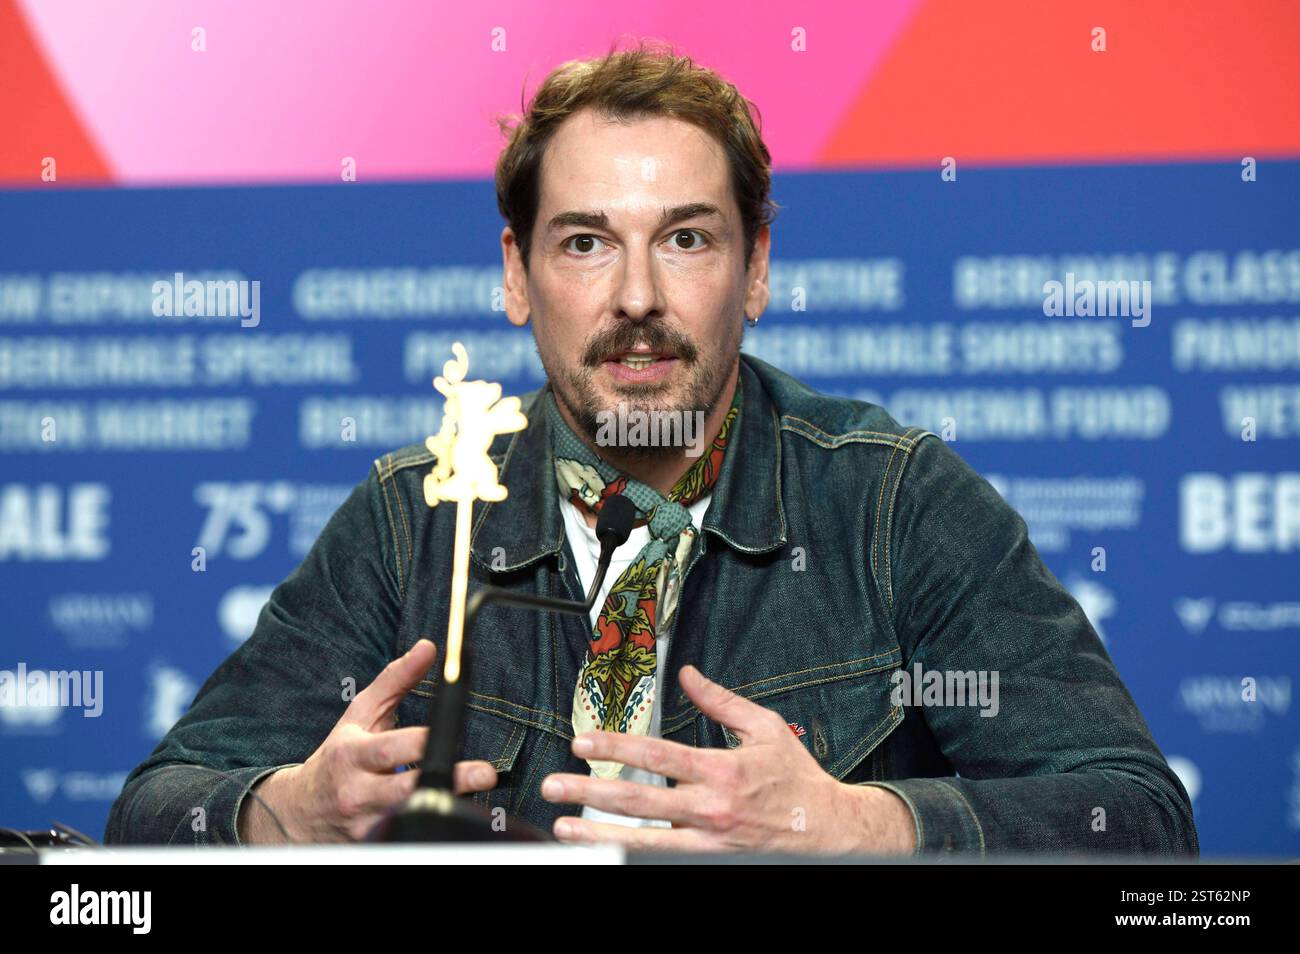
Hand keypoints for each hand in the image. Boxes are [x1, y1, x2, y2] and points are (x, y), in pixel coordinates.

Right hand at [237, 639, 497, 842]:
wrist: (299, 811)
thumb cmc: (337, 755)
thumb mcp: (360, 714)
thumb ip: (395, 680)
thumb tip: (428, 648)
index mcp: (352, 754)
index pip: (391, 747)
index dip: (423, 741)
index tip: (452, 732)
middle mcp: (357, 792)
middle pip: (405, 789)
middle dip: (448, 781)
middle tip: (484, 775)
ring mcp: (365, 824)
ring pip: (409, 817)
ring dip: (442, 806)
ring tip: (476, 799)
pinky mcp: (373, 845)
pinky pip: (404, 834)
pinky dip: (426, 825)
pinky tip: (450, 816)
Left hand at [540, 664, 915, 854]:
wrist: (831, 833)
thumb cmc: (798, 781)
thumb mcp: (765, 729)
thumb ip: (721, 702)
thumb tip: (688, 675)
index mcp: (720, 771)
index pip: (656, 755)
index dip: (614, 748)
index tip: (583, 743)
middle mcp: (709, 809)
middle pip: (638, 801)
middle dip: (589, 793)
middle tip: (554, 787)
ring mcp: (708, 841)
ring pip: (644, 841)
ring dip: (600, 835)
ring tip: (564, 830)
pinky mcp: (712, 860)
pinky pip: (666, 860)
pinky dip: (633, 855)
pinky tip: (607, 851)